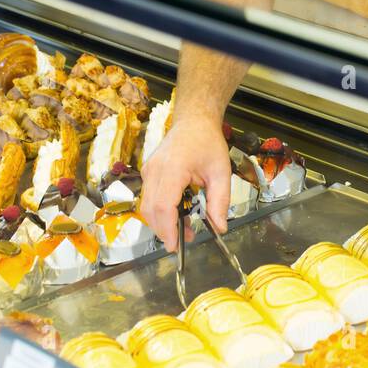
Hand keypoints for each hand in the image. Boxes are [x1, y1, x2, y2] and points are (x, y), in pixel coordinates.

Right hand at [140, 114, 230, 248]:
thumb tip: (220, 228)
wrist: (194, 120)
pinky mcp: (147, 172)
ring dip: (161, 222)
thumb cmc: (208, 142)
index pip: (163, 205)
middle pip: (151, 210)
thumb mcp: (221, 172)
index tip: (175, 246)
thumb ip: (220, 201)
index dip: (167, 229)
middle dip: (164, 230)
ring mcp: (148, 170)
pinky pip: (148, 197)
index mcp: (173, 168)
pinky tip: (177, 213)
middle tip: (184, 240)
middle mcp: (155, 170)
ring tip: (184, 229)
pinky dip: (159, 211)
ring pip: (146, 206)